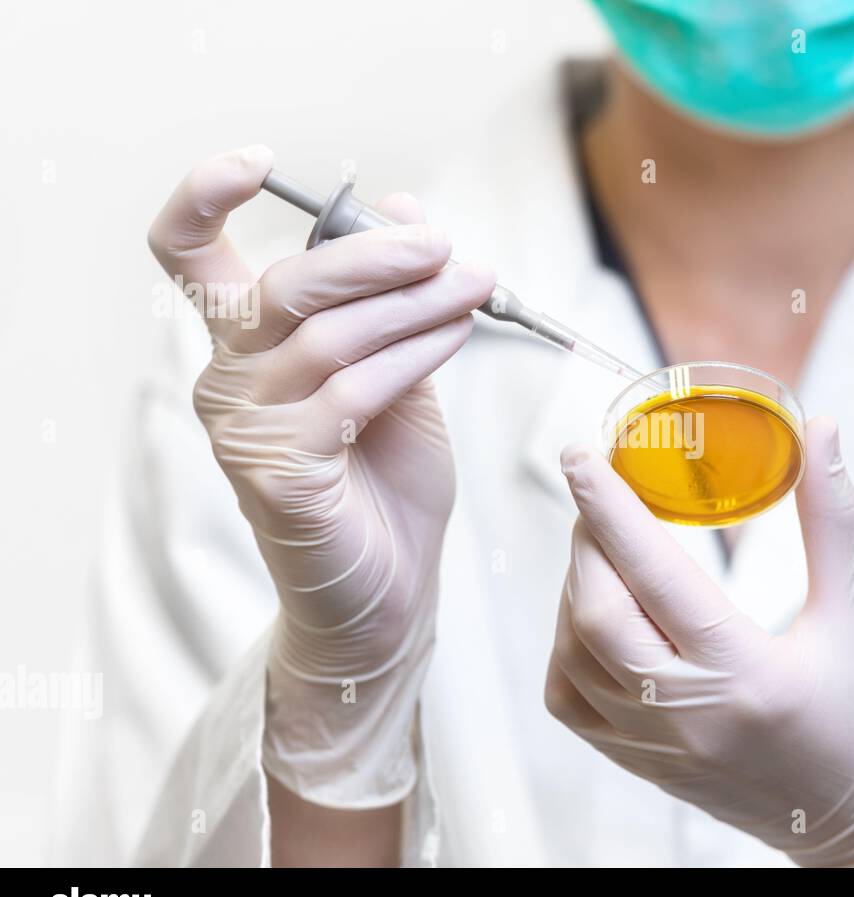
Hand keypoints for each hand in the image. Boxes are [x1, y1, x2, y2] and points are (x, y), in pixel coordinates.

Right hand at [148, 145, 494, 805]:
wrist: (388, 590)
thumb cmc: (386, 483)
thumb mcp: (396, 371)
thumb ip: (392, 299)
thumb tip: (405, 208)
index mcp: (245, 347)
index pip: (189, 257)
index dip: (205, 197)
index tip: (257, 159)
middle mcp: (228, 380)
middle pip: (283, 284)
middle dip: (373, 255)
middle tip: (444, 245)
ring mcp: (248, 428)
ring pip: (328, 334)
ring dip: (414, 301)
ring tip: (475, 284)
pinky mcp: (280, 471)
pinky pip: (353, 390)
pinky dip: (413, 355)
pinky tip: (456, 335)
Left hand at [545, 417, 853, 865]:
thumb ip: (834, 518)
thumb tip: (821, 430)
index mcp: (747, 678)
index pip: (656, 577)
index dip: (612, 507)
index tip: (582, 456)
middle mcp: (691, 720)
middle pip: (598, 616)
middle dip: (587, 542)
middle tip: (599, 494)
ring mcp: (662, 750)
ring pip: (576, 660)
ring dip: (575, 591)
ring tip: (600, 547)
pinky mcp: (650, 768)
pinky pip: (577, 706)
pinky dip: (570, 649)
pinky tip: (594, 617)